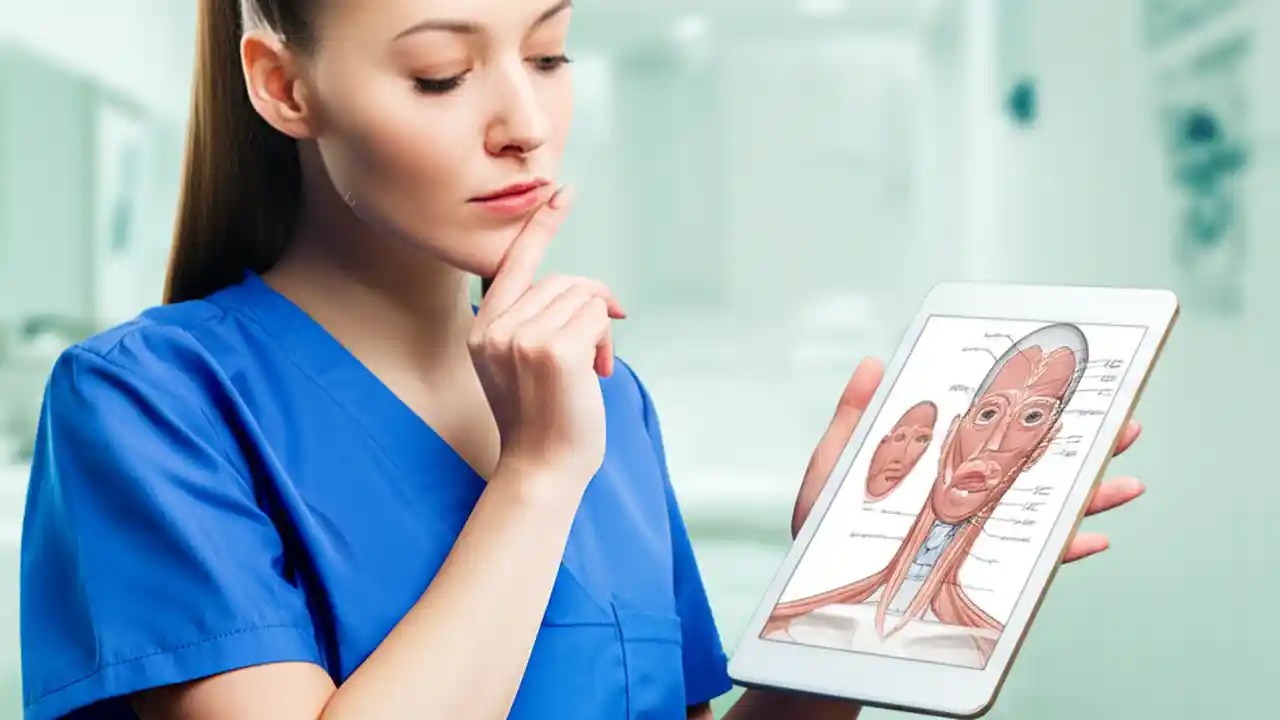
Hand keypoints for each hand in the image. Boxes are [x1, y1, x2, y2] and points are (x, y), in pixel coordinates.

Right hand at [469, 186, 625, 485]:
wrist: (543, 469)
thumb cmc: (543, 421)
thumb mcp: (524, 365)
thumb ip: (537, 324)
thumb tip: (592, 296)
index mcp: (483, 329)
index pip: (512, 263)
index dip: (541, 226)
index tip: (563, 191)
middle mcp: (496, 328)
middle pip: (562, 280)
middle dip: (591, 306)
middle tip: (599, 353)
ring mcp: (523, 337)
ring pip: (582, 296)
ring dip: (600, 329)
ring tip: (594, 370)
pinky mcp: (555, 350)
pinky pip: (596, 316)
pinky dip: (605, 340)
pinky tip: (597, 373)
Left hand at [791, 357, 1144, 562]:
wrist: (818, 595)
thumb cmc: (822, 531)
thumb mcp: (833, 464)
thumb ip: (856, 416)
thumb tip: (874, 361)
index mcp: (938, 465)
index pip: (994, 431)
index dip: (1033, 410)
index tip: (1070, 385)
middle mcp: (965, 496)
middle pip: (1032, 465)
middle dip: (1082, 445)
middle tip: (1124, 422)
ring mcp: (975, 533)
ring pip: (1043, 510)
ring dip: (1090, 495)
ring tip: (1127, 480)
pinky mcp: (976, 571)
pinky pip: (1029, 563)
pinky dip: (1063, 551)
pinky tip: (1092, 539)